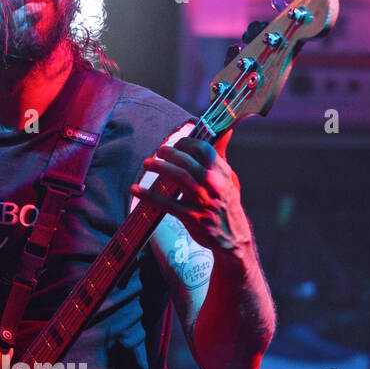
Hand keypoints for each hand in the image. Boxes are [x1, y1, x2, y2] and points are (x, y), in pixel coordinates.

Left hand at [130, 129, 252, 257]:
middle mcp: (215, 185)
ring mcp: (204, 202)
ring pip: (179, 179)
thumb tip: (225, 130)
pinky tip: (136, 189)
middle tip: (158, 152)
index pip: (203, 150)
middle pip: (188, 162)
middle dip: (169, 154)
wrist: (233, 238)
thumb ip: (222, 156)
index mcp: (223, 173)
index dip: (186, 143)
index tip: (176, 143)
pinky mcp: (193, 219)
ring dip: (159, 168)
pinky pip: (167, 204)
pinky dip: (149, 196)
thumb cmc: (227, 204)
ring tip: (147, 164)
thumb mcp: (230, 179)